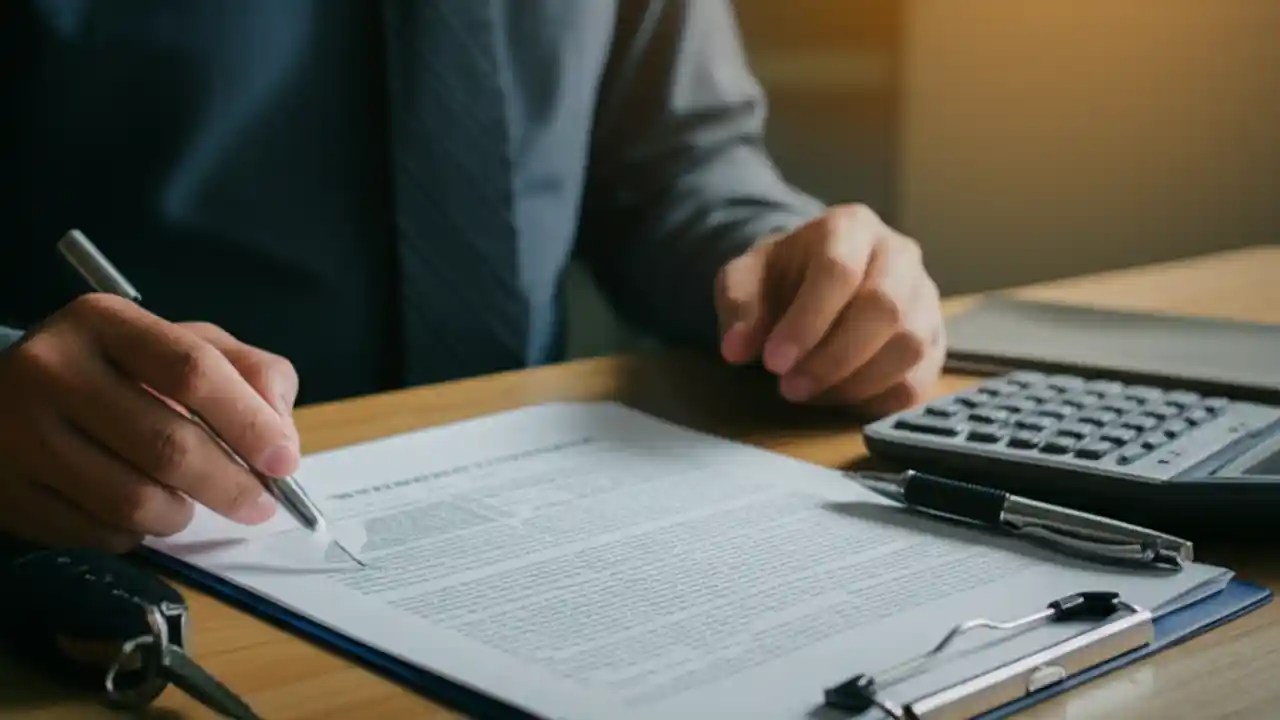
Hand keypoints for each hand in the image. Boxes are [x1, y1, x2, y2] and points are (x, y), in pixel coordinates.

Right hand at [0, 293, 300, 551]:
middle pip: (167, 444)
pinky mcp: (6, 490)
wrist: (7, 398)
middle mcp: (52, 369)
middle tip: (260, 504)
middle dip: (231, 484)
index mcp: (104, 322)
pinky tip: (138, 512)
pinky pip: (96, 532)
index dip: (248, 421)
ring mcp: (18, 432)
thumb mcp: (186, 347)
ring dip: (181, 514)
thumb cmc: (121, 371)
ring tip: (190, 503)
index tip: (284, 460)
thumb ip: (251, 374)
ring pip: (133, 501)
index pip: (192, 371)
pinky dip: (135, 533)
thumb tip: (281, 435)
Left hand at [714, 204, 944, 415]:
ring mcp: (925, 297)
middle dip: (833, 359)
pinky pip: (920, 380)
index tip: (773, 362)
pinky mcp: (935, 340)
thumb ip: (738, 306)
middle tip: (790, 388)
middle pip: (885, 308)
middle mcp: (899, 254)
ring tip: (810, 394)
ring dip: (855, 382)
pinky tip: (838, 399)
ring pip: (910, 346)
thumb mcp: (745, 278)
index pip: (839, 271)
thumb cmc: (782, 277)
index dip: (806, 322)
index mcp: (851, 227)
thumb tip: (736, 348)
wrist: (814, 278)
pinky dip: (878, 400)